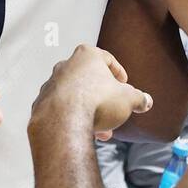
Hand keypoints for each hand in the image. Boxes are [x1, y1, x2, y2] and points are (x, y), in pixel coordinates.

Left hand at [30, 45, 151, 141]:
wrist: (64, 121)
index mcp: (86, 55)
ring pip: (75, 96)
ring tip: (103, 129)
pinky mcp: (41, 103)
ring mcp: (51, 84)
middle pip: (89, 79)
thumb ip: (139, 98)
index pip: (106, 58)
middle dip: (103, 96)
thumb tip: (146, 101)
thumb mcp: (128, 99)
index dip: (118, 71)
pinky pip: (61, 110)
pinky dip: (73, 118)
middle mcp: (65, 65)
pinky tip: (85, 132)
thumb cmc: (97, 102)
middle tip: (114, 111)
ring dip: (89, 109)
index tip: (124, 83)